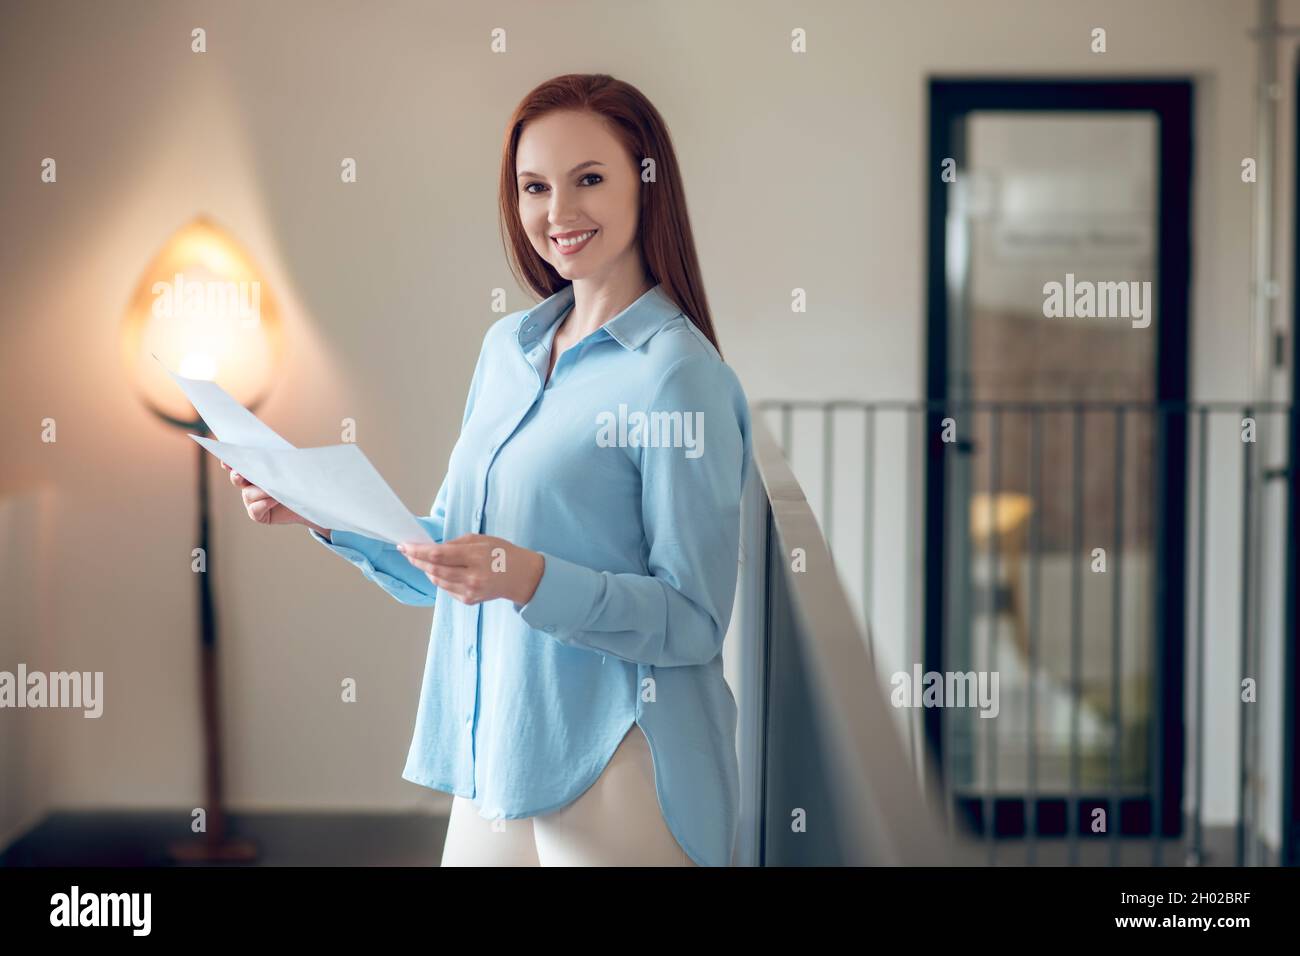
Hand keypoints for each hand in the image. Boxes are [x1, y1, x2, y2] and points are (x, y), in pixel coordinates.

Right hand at [222, 461, 330, 537]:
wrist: (311, 501)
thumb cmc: (298, 480)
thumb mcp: (288, 466)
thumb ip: (276, 460)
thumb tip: (268, 452)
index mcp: (254, 471)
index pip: (237, 464)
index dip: (229, 462)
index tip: (226, 460)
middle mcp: (249, 485)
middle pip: (236, 478)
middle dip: (237, 475)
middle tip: (241, 473)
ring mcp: (252, 501)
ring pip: (248, 494)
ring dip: (261, 491)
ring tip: (276, 489)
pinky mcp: (258, 515)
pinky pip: (255, 509)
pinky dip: (265, 503)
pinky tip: (276, 499)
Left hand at [397, 534, 543, 605]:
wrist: (522, 577)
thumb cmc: (502, 554)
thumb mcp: (482, 540)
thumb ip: (455, 544)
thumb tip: (430, 548)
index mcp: (476, 557)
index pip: (438, 555)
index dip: (418, 551)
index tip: (405, 545)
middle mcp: (472, 577)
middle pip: (434, 569)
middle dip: (417, 560)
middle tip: (407, 552)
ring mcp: (470, 591)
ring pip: (437, 580)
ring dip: (426, 569)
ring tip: (420, 560)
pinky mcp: (469, 600)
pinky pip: (446, 588)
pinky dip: (439, 578)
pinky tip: (440, 571)